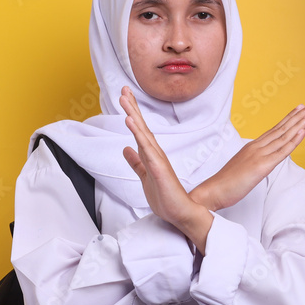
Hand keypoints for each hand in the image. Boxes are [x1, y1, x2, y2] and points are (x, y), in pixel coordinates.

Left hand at [120, 87, 211, 252]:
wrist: (180, 213)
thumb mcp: (144, 176)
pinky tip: (134, 128)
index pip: (139, 130)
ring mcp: (158, 161)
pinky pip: (148, 152)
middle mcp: (155, 154)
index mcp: (151, 155)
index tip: (125, 98)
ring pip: (144, 135)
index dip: (132, 113)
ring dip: (134, 117)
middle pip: (141, 127)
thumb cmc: (165, 196)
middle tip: (124, 90)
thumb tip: (126, 149)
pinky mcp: (160, 170)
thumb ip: (136, 162)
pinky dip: (140, 138)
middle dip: (132, 108)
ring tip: (126, 102)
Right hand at [191, 104, 304, 210]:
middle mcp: (257, 147)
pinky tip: (302, 132)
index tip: (299, 110)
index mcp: (253, 147)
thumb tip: (264, 160)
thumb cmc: (227, 182)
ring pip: (283, 137)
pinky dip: (293, 141)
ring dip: (298, 125)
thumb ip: (254, 160)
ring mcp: (260, 155)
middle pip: (281, 129)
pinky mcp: (262, 166)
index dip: (288, 119)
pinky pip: (281, 152)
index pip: (274, 130)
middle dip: (297, 117)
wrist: (214, 190)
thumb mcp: (244, 167)